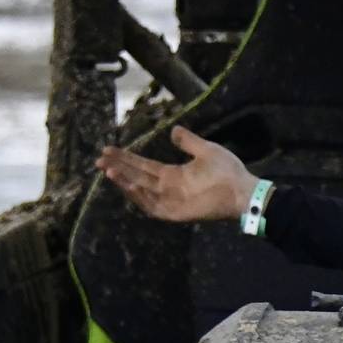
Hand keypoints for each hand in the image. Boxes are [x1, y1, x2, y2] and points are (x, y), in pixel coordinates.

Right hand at [95, 126, 256, 223]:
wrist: (243, 189)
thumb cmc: (228, 171)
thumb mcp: (205, 149)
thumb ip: (188, 142)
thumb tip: (174, 129)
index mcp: (173, 174)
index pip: (143, 165)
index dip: (126, 158)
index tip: (108, 149)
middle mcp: (168, 188)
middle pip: (136, 177)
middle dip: (118, 168)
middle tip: (99, 160)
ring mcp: (171, 201)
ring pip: (141, 192)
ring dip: (125, 182)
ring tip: (108, 171)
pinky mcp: (176, 213)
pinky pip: (153, 207)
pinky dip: (141, 198)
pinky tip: (130, 185)